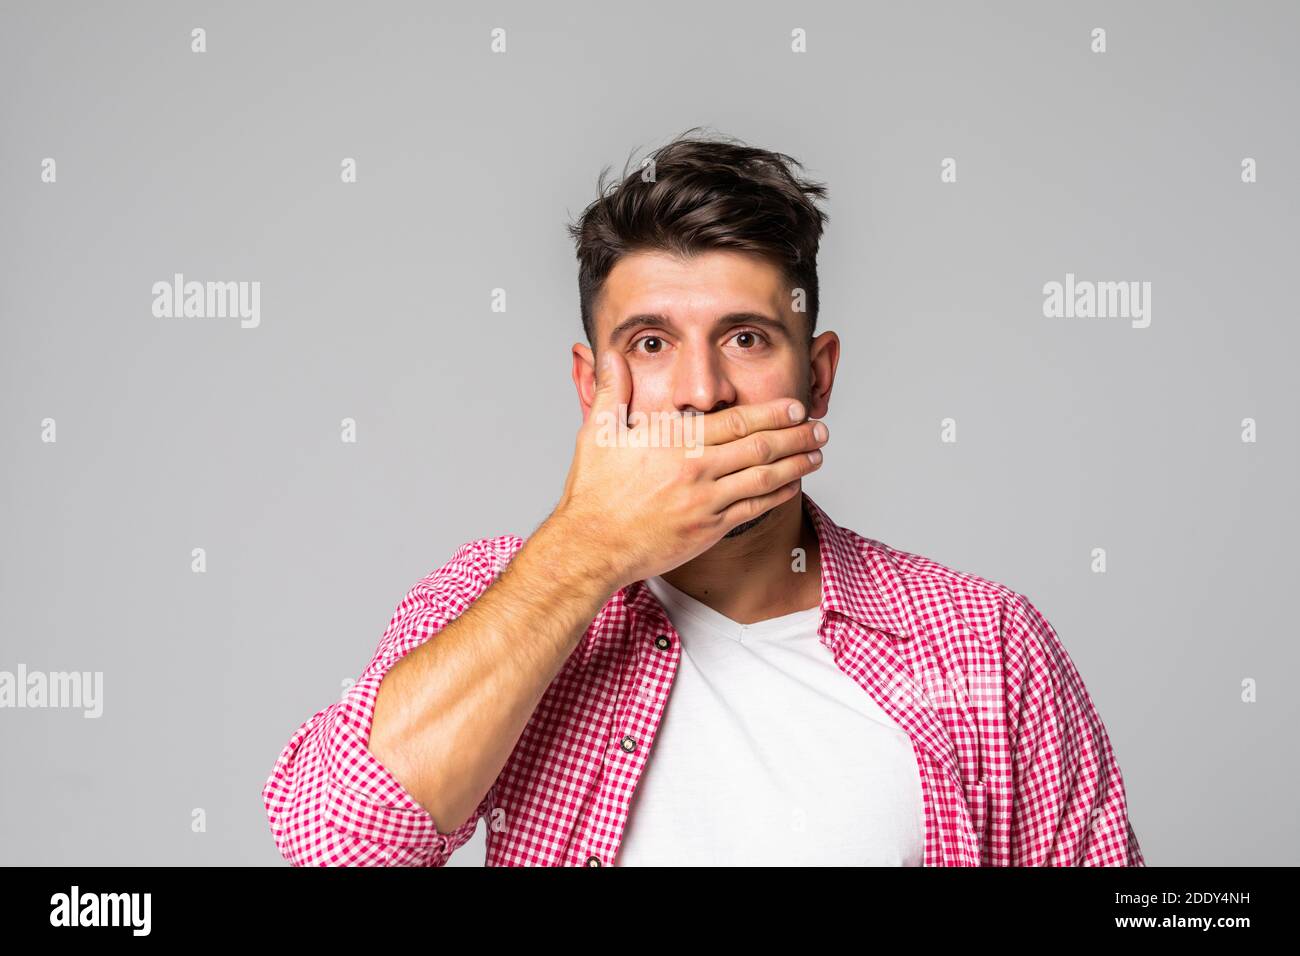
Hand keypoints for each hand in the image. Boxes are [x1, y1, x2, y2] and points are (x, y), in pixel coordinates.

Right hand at [551, 348, 827, 591]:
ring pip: (763, 479)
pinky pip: (752, 510)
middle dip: (795, 436)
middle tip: (820, 428)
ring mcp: (705, 503)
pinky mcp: (707, 530)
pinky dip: (777, 496)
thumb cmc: (593, 492)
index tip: (796, 407)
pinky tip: (792, 487)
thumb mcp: (598, 433)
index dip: (773, 413)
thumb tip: (610, 354)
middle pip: (760, 448)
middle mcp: (697, 471)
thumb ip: (612, 390)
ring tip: (817, 454)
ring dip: (795, 465)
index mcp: (676, 443)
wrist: (591, 546)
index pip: (736, 421)